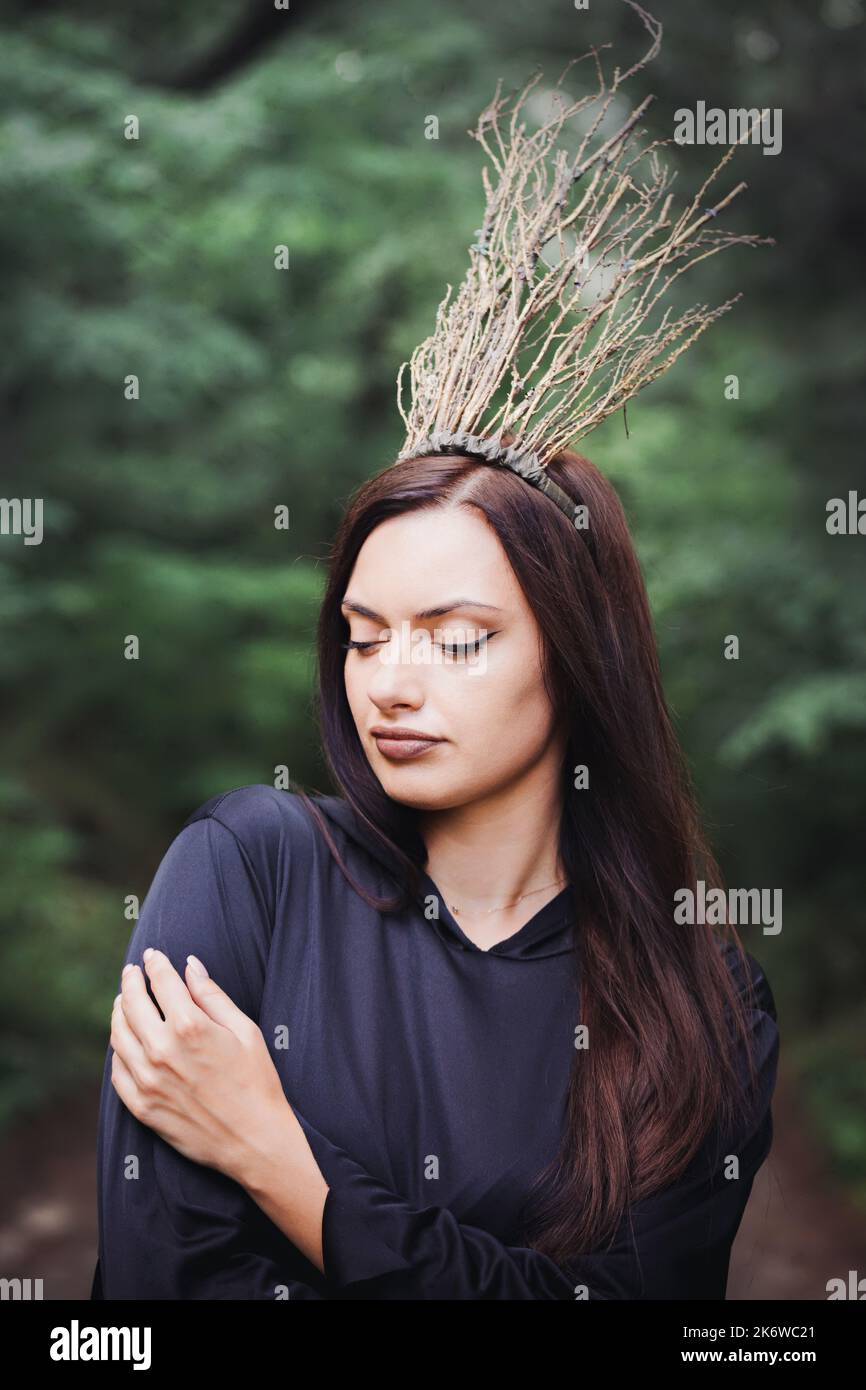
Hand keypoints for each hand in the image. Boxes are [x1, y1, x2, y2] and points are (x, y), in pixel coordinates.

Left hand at [110, 948, 289, 1183]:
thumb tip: (190, 966)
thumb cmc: (257, 1082)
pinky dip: (118, 1049)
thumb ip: (212, 996)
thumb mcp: (245, 1030)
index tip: (153, 955)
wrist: (254, 1140)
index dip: (155, 964)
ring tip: (123, 1001)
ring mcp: (147, 1080)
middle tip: (132, 971)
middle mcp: (161, 1051)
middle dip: (131, 981)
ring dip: (119, 1012)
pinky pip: (117, 1070)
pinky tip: (124, 1041)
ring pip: (118, 1035)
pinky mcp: (141, 1106)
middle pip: (132, 1004)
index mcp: (190, 1027)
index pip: (161, 982)